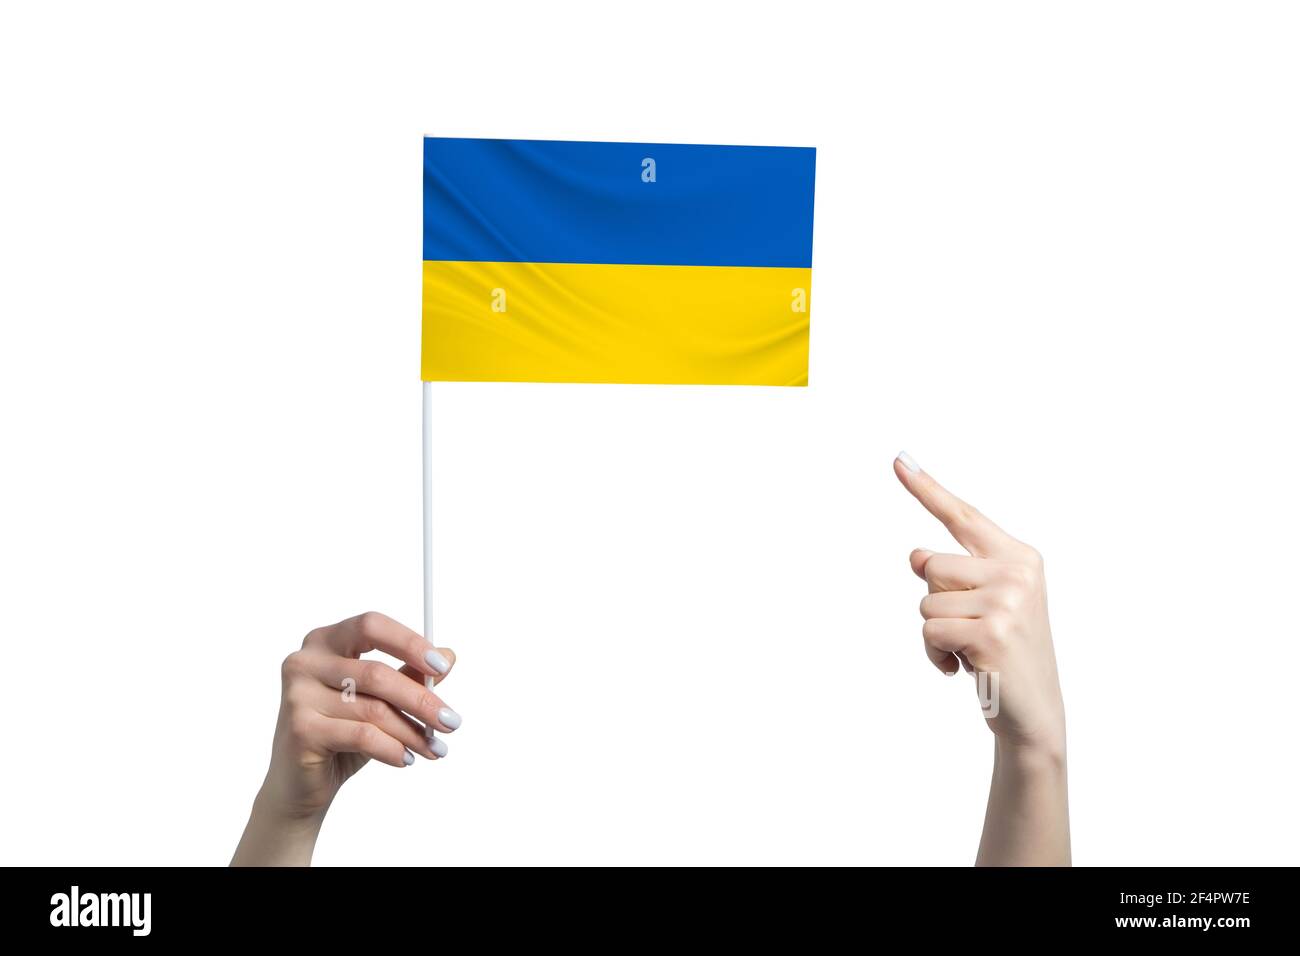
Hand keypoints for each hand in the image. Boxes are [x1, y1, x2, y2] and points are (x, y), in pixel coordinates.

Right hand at [232, 612, 458, 864]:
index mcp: (325, 641)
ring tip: (434, 748)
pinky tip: (406, 759)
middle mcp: (305, 662)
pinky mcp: (301, 730)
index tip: (442, 666)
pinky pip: (362, 736)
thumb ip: (407, 675)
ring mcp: (298, 695)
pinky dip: (392, 749)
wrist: (300, 783)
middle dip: (421, 700)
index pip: (371, 626)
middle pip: (376, 672)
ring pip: (373, 710)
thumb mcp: (378, 700)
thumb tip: (449, 654)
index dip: (409, 643)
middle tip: (452, 722)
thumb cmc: (341, 733)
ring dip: (412, 732)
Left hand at [895, 452, 1069, 864]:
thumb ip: (958, 572)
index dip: (926, 487)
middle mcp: (1016, 571)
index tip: (897, 459)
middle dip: (936, 599)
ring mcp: (1006, 600)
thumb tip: (916, 555)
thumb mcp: (989, 604)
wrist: (1033, 714)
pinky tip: (963, 669)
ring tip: (968, 650)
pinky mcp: (990, 631)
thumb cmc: (1004, 654)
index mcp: (1019, 557)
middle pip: (928, 563)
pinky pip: (928, 630)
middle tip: (969, 628)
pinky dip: (935, 656)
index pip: (962, 515)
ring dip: (935, 632)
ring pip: (924, 600)